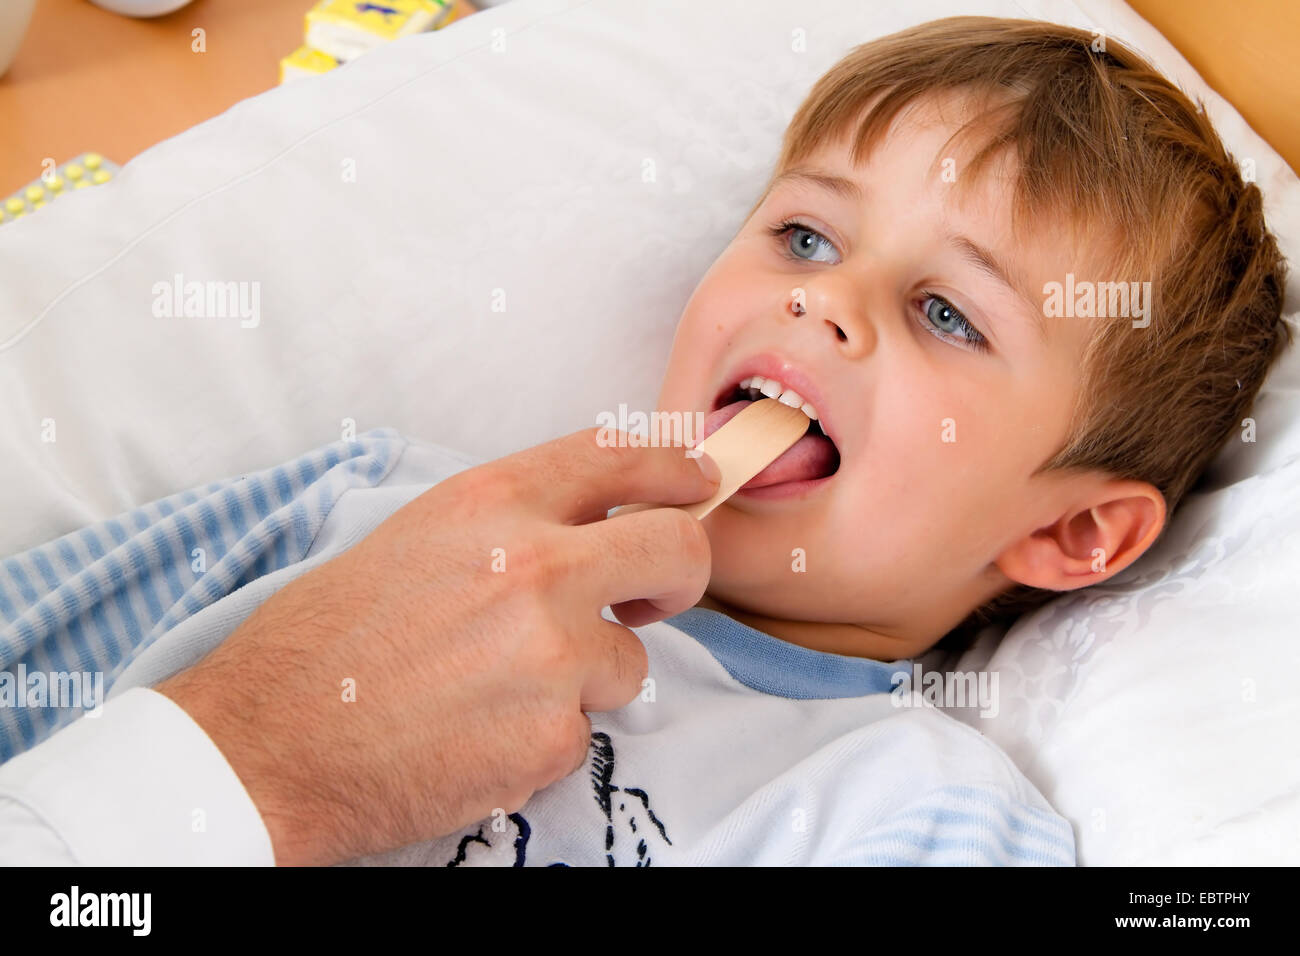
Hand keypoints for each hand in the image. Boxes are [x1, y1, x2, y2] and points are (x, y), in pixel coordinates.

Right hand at [156, 428, 718, 865]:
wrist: (265, 745)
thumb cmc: (324, 641)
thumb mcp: (417, 539)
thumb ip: (510, 524)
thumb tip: (590, 531)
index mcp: (492, 502)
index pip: (625, 453)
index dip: (677, 465)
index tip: (698, 481)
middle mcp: (534, 567)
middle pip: (676, 548)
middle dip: (682, 574)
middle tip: (657, 597)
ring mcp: (550, 656)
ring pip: (630, 662)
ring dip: (585, 680)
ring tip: (498, 690)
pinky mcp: (550, 738)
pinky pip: (582, 731)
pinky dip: (542, 739)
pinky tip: (477, 736)